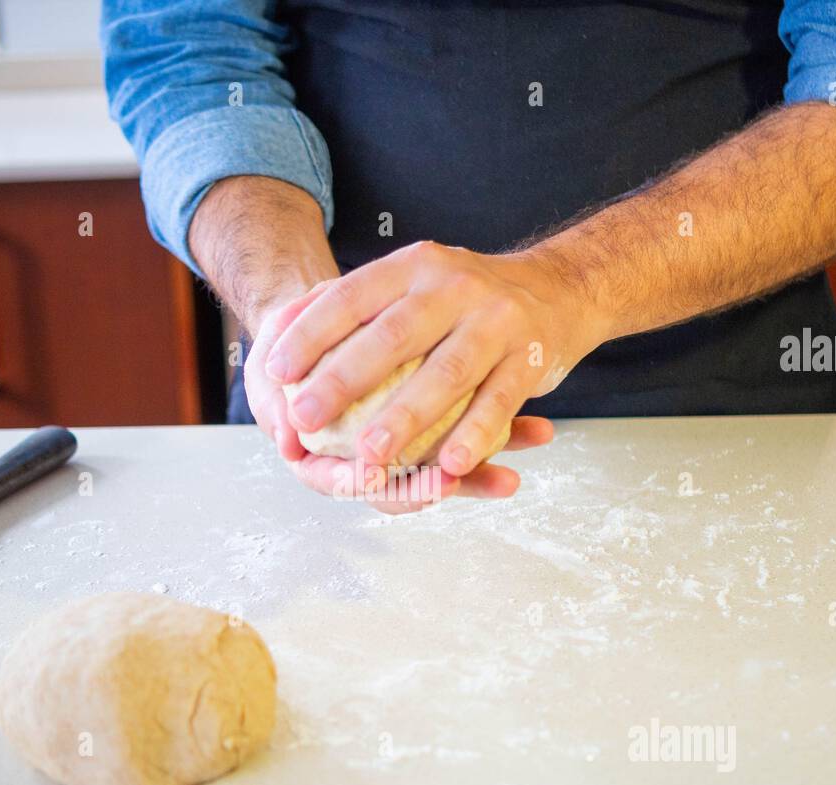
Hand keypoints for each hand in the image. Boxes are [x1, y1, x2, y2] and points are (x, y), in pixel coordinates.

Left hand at [263, 241, 586, 478]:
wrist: (560, 287)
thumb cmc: (465, 300)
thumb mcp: (416, 281)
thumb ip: (359, 303)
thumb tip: (280, 331)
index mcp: (415, 267)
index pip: (352, 297)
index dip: (309, 334)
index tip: (275, 372)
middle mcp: (455, 288)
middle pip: (392, 337)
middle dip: (343, 380)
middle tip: (304, 418)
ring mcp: (496, 322)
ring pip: (445, 374)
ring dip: (405, 418)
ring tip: (370, 454)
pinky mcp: (530, 358)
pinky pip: (498, 402)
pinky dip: (474, 435)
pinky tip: (449, 466)